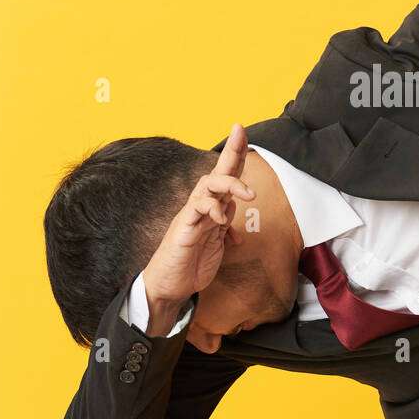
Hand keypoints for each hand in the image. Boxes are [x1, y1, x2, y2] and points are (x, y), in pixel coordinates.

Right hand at [143, 123, 254, 332]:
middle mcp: (201, 207)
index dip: (235, 155)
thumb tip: (233, 206)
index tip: (242, 131)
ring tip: (248, 194)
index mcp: (211, 208)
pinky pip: (197, 209)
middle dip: (230, 151)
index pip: (225, 177)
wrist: (169, 287)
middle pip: (217, 172)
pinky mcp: (183, 228)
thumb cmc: (190, 264)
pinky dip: (212, 210)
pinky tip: (222, 219)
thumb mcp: (216, 243)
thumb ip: (225, 223)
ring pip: (208, 186)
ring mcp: (191, 215)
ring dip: (230, 184)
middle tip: (240, 132)